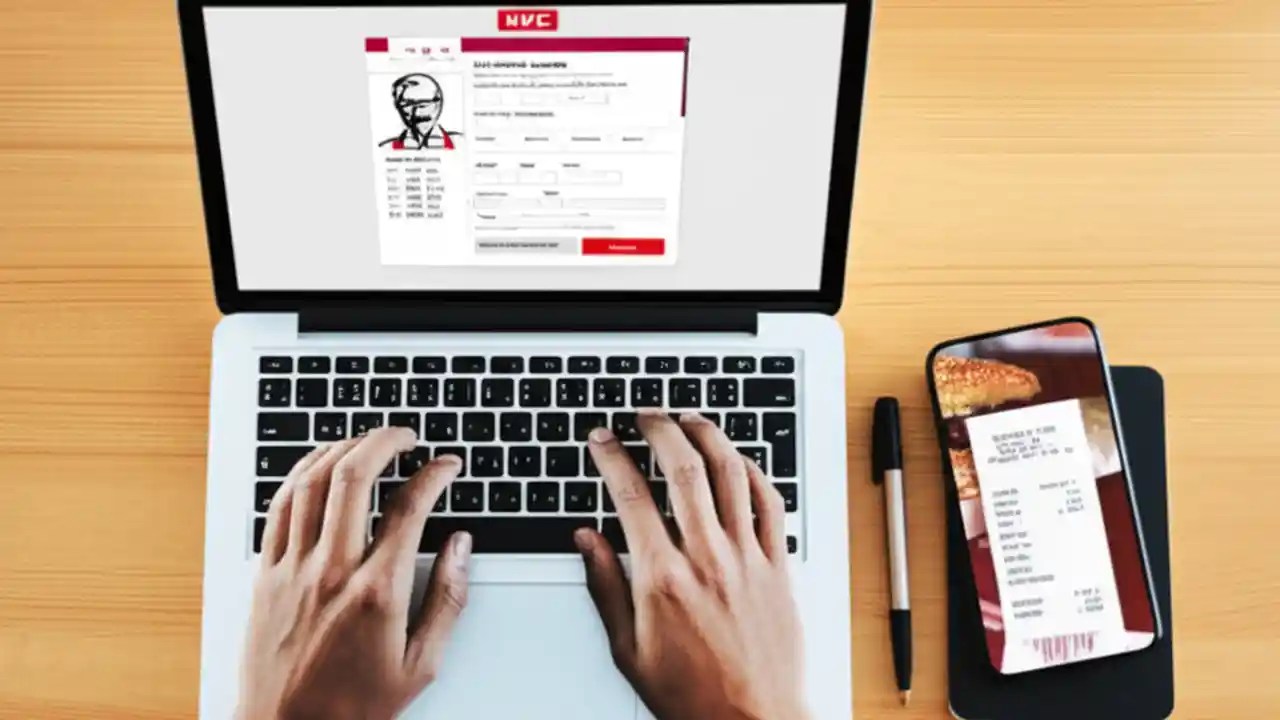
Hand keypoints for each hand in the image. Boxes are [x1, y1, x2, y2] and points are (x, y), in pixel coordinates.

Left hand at [238, 427, 469, 719]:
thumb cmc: (353, 706)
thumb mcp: (422, 663)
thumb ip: (448, 599)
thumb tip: (461, 546)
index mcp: (378, 592)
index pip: (411, 508)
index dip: (435, 474)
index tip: (446, 465)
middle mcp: (332, 572)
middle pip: (355, 477)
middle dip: (385, 441)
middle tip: (406, 436)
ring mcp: (293, 570)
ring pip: (312, 482)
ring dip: (342, 449)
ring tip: (366, 441)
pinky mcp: (265, 575)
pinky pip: (279, 507)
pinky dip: (301, 474)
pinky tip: (319, 465)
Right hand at [576, 412, 807, 719]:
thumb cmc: (690, 696)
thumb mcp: (627, 649)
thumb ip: (604, 587)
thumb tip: (586, 538)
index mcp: (662, 579)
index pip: (630, 494)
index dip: (611, 456)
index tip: (601, 438)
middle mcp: (707, 559)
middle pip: (683, 468)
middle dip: (659, 429)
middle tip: (644, 416)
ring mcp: (747, 559)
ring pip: (730, 474)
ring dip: (708, 436)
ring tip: (690, 419)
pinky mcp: (779, 566)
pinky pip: (771, 503)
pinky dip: (754, 472)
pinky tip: (739, 460)